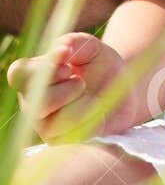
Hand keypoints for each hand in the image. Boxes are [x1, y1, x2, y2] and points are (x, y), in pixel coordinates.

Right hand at [7, 33, 145, 141]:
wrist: (126, 90)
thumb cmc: (102, 65)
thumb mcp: (91, 47)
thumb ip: (74, 43)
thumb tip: (61, 51)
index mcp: (33, 76)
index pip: (18, 74)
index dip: (43, 69)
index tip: (67, 64)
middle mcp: (32, 102)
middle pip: (36, 101)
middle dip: (65, 91)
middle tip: (81, 82)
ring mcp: (44, 124)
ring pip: (53, 122)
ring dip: (80, 106)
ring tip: (91, 97)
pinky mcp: (60, 142)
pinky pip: (70, 136)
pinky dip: (89, 121)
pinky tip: (96, 112)